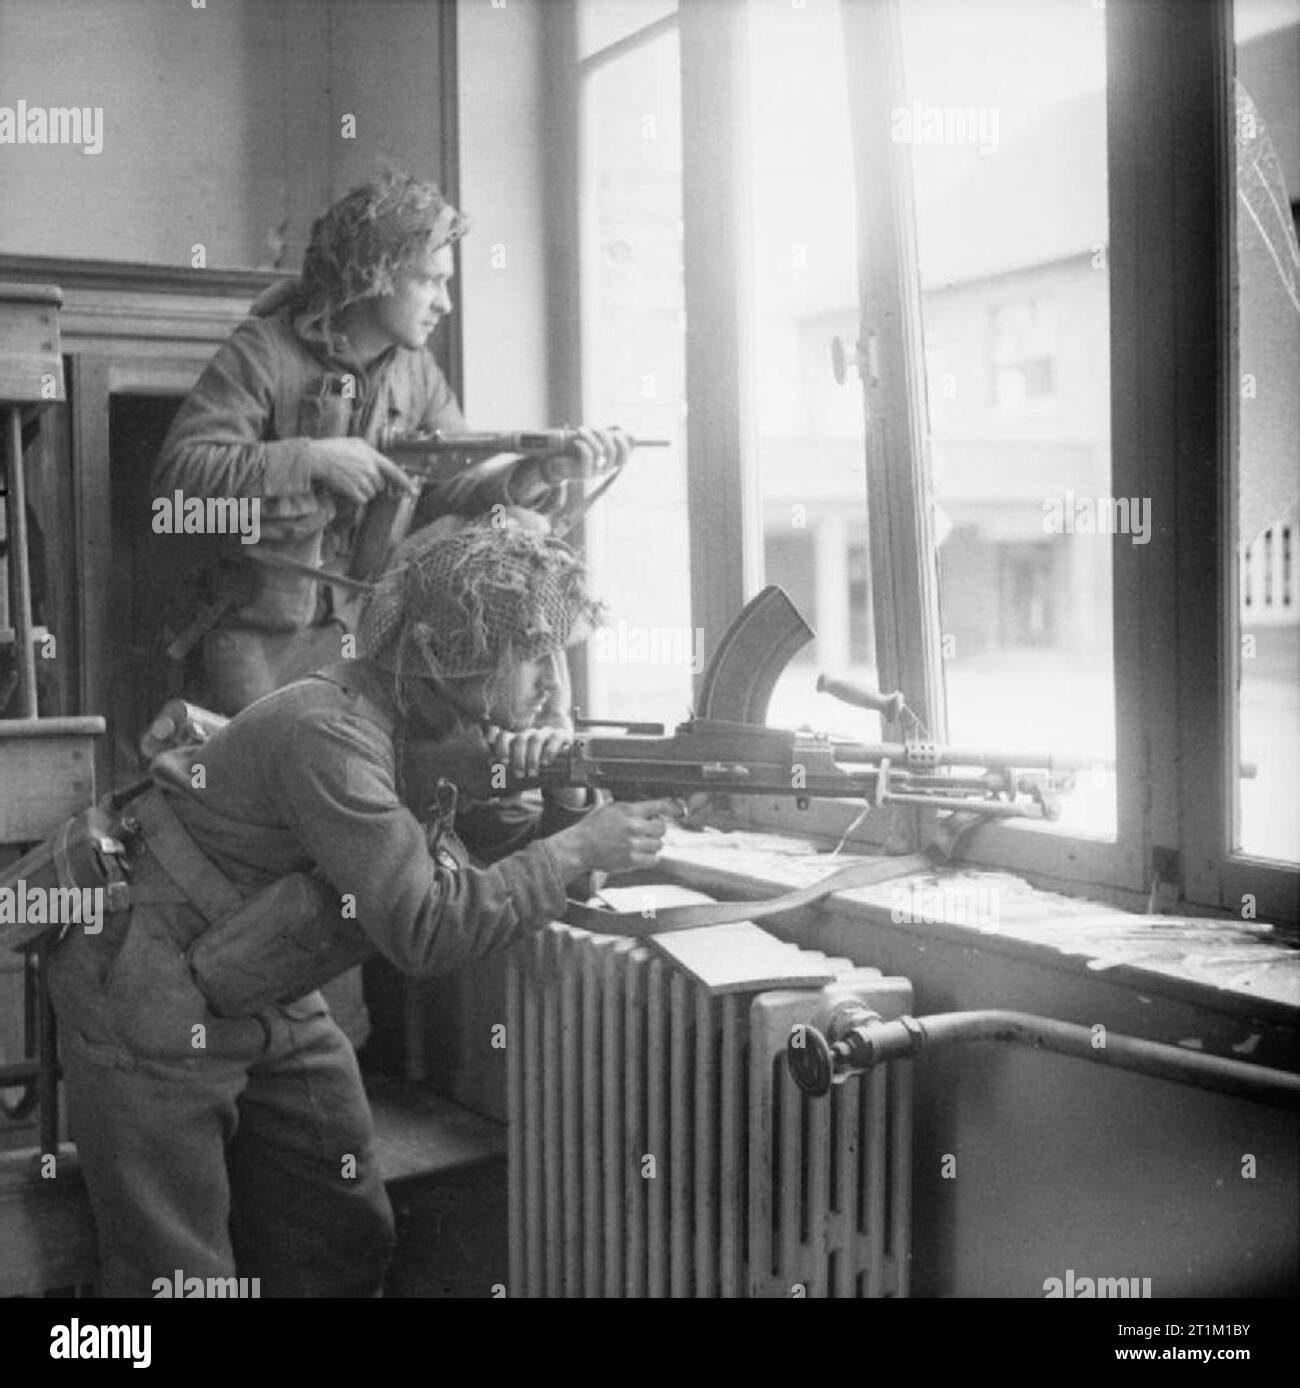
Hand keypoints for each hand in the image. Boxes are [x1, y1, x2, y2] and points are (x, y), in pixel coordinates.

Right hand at [309, 437, 416, 504]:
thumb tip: (379, 463)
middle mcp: (370, 469)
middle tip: (357, 475)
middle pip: (381, 485)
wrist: (318, 457)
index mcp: (372, 456)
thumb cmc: (334, 448)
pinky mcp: (353, 490)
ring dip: (363, 490)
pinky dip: (356, 496)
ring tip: (349, 479)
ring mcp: (362, 480)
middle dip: (372, 483)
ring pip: (371, 493)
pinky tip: (347, 486)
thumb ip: (370, 452)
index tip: (414, 491)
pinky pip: (362, 499)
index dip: (406, 482)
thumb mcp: (356, 443)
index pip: (394, 471)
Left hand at [484, 723, 571, 779]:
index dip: (499, 744)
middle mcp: (531, 734)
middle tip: (518, 774)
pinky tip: (546, 763)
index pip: (504, 735)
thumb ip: (508, 768)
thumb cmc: (541, 770)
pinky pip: (555, 739)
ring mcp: (547, 733)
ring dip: (532, 758)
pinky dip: (549, 751)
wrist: (567, 768)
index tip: (500, 760)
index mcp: (518, 740)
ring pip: (535, 739)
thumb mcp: (524, 769)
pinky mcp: (562, 736)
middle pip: (520, 739)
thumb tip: (489, 763)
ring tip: (532, 774)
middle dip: (517, 758)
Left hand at [537, 425, 630, 483]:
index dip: (624, 444)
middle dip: (603, 435)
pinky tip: (577, 441)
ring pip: (599, 451)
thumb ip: (605, 435)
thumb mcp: (592, 442)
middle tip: (594, 427)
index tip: (616, 432)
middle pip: (612, 451)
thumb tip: (619, 425)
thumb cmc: (576, 452)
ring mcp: (596, 472)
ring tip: (581, 430)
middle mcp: (605, 469)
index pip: (624, 457)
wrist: (559, 466)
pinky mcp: (584, 473)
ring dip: (590, 436)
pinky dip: (583, 445)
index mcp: (609, 463)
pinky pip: (588, 456)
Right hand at [547, 798, 684, 878]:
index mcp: (629, 810)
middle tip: (649, 832)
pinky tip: (640, 854)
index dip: (671, 808)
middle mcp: (633, 826)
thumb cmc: (592, 828)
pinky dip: (649, 858)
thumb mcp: (608, 807)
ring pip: (658, 844)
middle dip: (657, 830)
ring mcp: (633, 844)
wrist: (579, 847)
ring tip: (640, 844)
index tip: (677, 810)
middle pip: (662, 828)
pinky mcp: (631, 860)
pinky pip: (653, 859)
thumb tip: (647, 807)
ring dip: (653, 845)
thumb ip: (628, 806)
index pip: (659, 806)